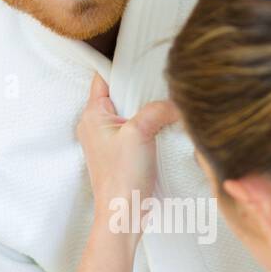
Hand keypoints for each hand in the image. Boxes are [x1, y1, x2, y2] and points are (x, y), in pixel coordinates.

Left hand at [77, 73, 179, 223]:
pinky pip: (137, 131)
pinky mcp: (122, 155)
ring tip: (170, 100)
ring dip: (149, 109)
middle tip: (165, 77)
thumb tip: (177, 102)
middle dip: (142, 87)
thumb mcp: (140, 133)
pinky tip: (168, 126)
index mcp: (93, 115)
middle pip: (121, 94)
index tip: (143, 54)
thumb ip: (158, 109)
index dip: (122, 64)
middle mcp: (97, 126)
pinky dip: (151, 127)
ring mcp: (110, 141)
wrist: (123, 216)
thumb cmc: (122, 178)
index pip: (104, 77)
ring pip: (132, 114)